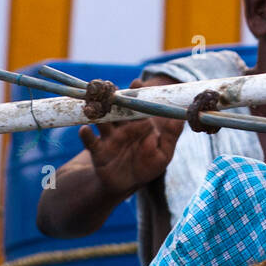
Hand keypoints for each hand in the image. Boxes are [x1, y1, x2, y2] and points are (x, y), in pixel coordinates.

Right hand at [79, 74, 182, 199]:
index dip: (137, 93)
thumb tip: (181, 118)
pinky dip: (86, 135)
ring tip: (95, 106)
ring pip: (101, 121)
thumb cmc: (146, 166)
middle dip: (112, 98)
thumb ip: (171, 136)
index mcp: (138, 124)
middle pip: (116, 109)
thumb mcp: (163, 154)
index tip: (137, 82)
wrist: (127, 184)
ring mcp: (108, 137)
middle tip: (109, 87)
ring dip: (97, 113)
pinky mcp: (97, 151)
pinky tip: (85, 129)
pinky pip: (90, 141)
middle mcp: (122, 127)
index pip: (137, 106)